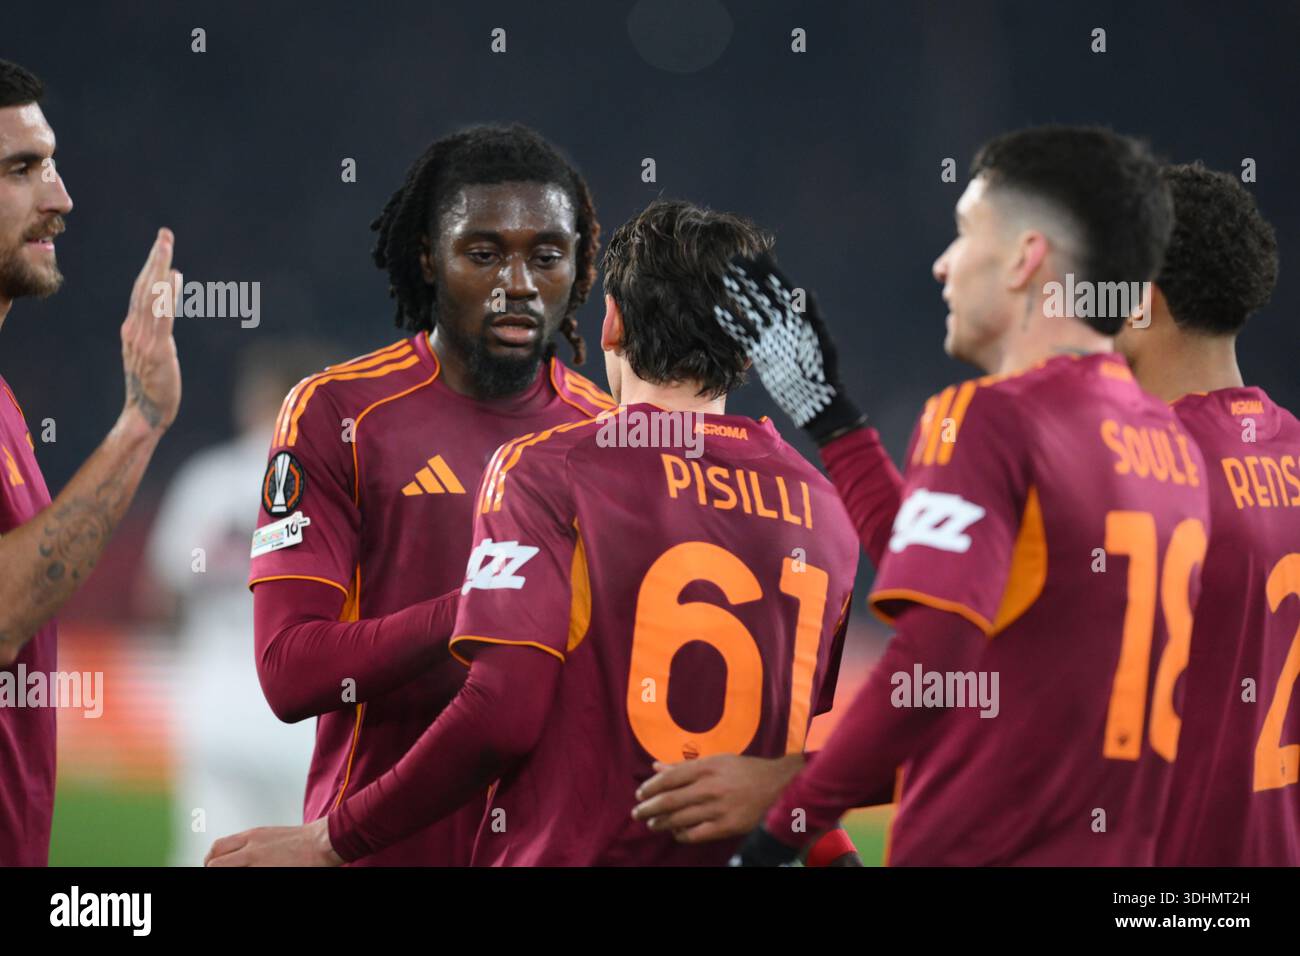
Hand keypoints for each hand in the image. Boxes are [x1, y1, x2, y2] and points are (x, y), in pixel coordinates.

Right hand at [120, 228, 181, 430]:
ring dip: (160, 268)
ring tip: (167, 245)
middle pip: (144, 286)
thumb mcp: (153, 352)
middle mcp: (133, 329)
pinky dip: (167, 295)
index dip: (151, 266)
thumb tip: (166, 303)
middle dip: (155, 258)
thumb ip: (157, 329)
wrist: (145, 414)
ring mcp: (143, 339)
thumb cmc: (153, 386)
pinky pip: (161, 317)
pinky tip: (174, 277)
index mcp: (132, 329)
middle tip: (165, 234)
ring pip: (151, 295)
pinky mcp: (157, 350)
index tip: (161, 245)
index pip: (141, 291)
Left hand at [204, 817, 341, 866]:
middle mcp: (250, 849)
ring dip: (224, 875)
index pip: (217, 849)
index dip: (211, 861)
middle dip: (212, 871)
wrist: (322, 841)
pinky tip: (251, 877)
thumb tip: (235, 855)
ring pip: (224, 870)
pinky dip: (239, 879)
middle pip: (214, 863)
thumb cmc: (300, 840)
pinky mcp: (266, 873)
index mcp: (251, 836)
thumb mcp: (269, 835)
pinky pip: (243, 878)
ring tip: (232, 876)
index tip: (214, 867)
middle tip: (218, 875)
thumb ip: (250, 843)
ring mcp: (258, 863)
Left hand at [631, 754, 803, 843]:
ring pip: (680, 819)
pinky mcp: (727, 826)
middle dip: (649, 808)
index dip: (651, 787)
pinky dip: (682, 835)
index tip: (640, 793)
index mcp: (707, 767)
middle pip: (670, 800)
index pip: (670, 778)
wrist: (778, 786)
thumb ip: (684, 766)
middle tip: (636, 813)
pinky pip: (696, 834)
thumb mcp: (716, 761)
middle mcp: (710, 787)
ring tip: (652, 824)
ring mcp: (718, 808)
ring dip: (661, 823)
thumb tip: (655, 767)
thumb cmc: (744, 770)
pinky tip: (676, 833)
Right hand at [715, 253, 864, 443]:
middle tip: (734, 260)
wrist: (815, 399)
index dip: (770, 272)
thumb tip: (805, 293)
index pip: (781, 289)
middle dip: (750, 277)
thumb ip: (813, 316)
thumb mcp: (821, 340)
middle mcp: (783, 324)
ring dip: (739, 295)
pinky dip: (732, 324)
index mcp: (798, 317)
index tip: (757, 255)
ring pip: (751, 311)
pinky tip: (719, 311)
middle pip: (763, 295)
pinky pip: (743, 334)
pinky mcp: (761, 352)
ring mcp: (770, 337)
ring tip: (726, 277)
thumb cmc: (824, 370)